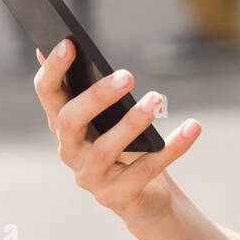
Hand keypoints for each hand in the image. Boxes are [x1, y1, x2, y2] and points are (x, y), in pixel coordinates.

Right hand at [33, 39, 200, 228]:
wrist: (143, 196)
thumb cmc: (124, 144)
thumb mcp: (107, 114)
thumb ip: (88, 86)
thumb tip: (67, 43)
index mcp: (62, 123)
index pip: (47, 93)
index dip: (52, 69)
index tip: (69, 43)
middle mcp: (69, 151)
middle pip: (70, 121)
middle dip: (96, 96)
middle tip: (127, 75)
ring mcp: (90, 177)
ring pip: (104, 149)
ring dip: (132, 122)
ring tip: (158, 99)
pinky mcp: (117, 197)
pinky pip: (145, 170)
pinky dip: (172, 148)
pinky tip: (192, 127)